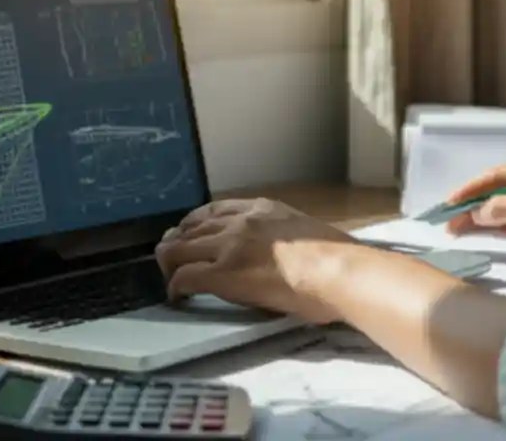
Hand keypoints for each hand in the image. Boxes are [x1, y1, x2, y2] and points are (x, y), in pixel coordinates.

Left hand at [154, 198, 361, 322]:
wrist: (336, 270)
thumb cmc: (335, 257)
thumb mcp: (303, 231)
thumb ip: (281, 234)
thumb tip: (281, 251)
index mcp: (262, 208)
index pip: (214, 209)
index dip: (194, 222)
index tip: (188, 233)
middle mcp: (240, 221)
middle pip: (191, 227)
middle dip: (176, 242)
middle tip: (170, 258)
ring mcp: (229, 246)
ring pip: (179, 249)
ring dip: (169, 264)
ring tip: (169, 278)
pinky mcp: (223, 274)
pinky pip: (185, 277)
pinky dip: (176, 287)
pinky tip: (178, 297)